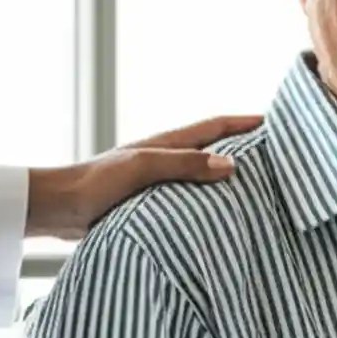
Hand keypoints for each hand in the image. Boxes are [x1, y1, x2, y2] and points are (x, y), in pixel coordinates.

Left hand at [25, 115, 262, 238]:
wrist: (59, 207)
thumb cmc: (96, 182)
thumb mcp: (142, 168)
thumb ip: (183, 164)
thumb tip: (231, 164)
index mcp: (165, 143)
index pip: (213, 126)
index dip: (243, 121)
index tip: (275, 120)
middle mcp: (165, 158)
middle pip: (211, 147)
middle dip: (243, 146)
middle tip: (277, 155)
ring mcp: (157, 180)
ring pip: (200, 173)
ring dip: (226, 176)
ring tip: (258, 188)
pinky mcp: (148, 203)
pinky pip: (188, 197)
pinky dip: (207, 201)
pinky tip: (219, 218)